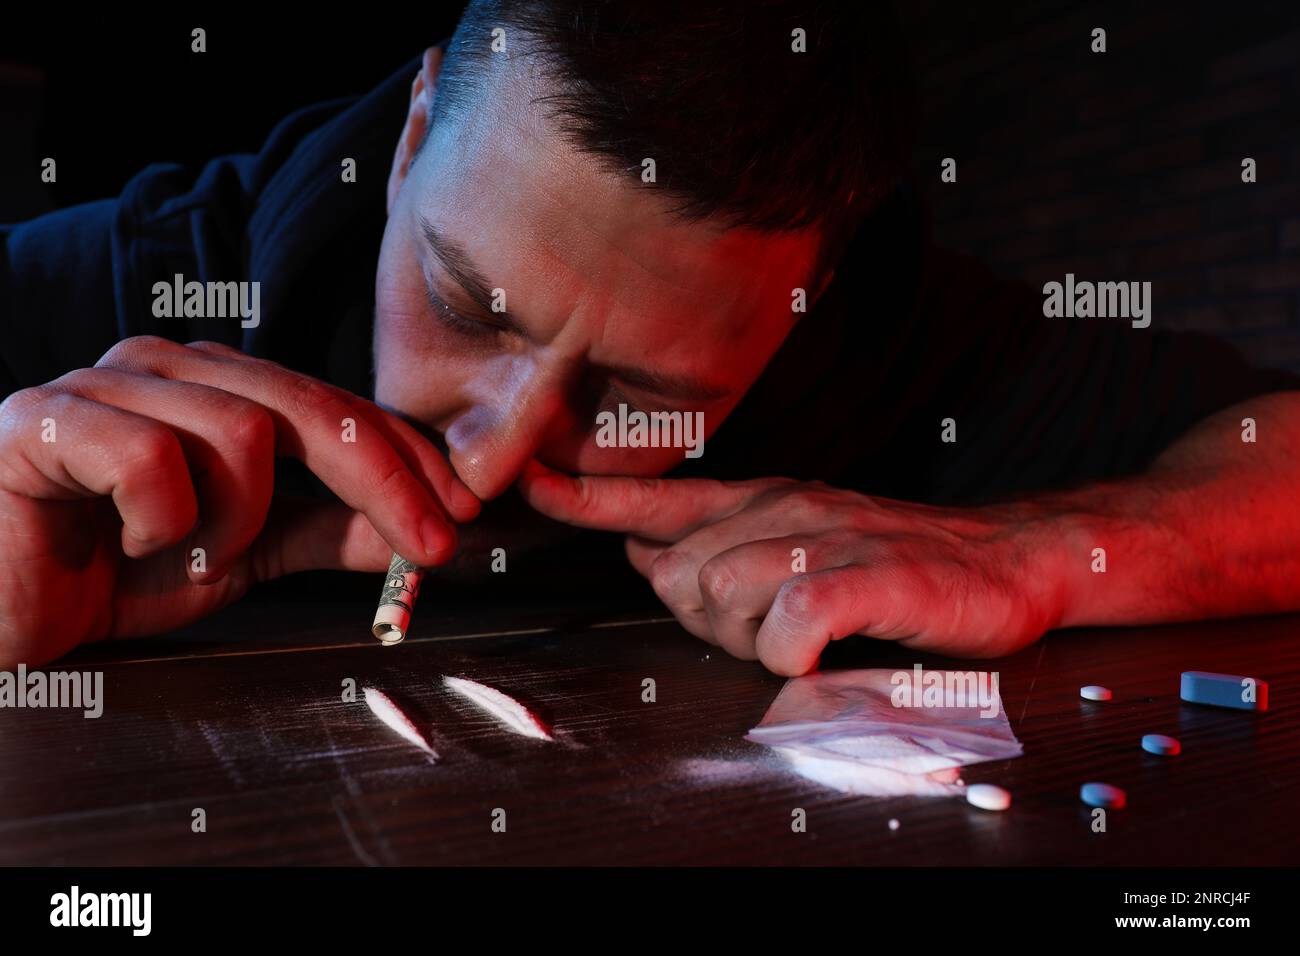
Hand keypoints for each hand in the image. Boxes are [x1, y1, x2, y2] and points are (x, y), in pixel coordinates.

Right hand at [0, 336, 479, 665]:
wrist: (0, 605)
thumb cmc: (109, 567)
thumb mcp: (244, 555)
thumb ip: (326, 532)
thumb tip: (423, 530)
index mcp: (219, 386)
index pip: (339, 405)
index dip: (410, 457)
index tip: (464, 511)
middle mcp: (170, 367)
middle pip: (310, 406)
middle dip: (385, 483)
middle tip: (432, 546)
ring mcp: (105, 383)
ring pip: (240, 431)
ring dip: (233, 522)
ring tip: (191, 557)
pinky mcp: (43, 420)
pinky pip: (150, 460)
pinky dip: (160, 523)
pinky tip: (126, 542)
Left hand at [518, 461, 1066, 673]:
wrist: (1005, 561)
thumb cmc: (892, 563)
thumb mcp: (795, 545)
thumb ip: (718, 549)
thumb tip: (642, 549)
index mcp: (760, 502)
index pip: (655, 495)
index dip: (586, 494)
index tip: (529, 480)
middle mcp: (782, 509)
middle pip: (678, 573)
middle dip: (705, 621)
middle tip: (771, 628)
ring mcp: (825, 538)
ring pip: (722, 593)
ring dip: (750, 638)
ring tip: (805, 638)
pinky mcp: (869, 575)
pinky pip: (790, 621)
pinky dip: (794, 652)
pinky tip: (824, 648)